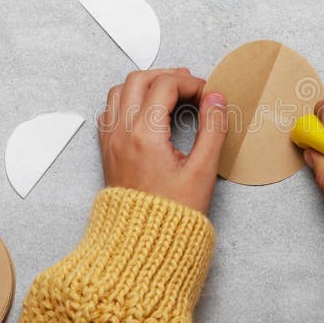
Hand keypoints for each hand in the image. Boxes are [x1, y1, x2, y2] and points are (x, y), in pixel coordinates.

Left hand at [98, 68, 227, 213]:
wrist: (143, 245)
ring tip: (170, 94)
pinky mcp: (107, 151)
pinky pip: (109, 111)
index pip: (166, 85)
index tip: (208, 96)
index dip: (192, 84)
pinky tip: (147, 112)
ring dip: (145, 84)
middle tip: (191, 87)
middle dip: (167, 76)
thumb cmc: (174, 215)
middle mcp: (122, 132)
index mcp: (145, 134)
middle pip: (139, 79)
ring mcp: (111, 141)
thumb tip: (216, 98)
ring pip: (119, 91)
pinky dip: (128, 101)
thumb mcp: (203, 171)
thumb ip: (213, 129)